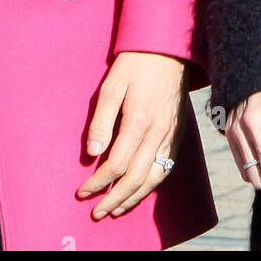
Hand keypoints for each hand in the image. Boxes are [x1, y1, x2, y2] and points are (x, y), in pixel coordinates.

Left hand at [76, 51, 187, 219]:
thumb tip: (92, 152)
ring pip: (154, 177)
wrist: (170, 47)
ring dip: (134, 197)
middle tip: (97, 212)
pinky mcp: (178, 132)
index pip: (116, 164)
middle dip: (114, 199)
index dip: (98, 182)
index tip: (83, 192)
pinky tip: (142, 189)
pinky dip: (153, 184)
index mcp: (138, 121)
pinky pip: (167, 167)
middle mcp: (157, 132)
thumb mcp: (111, 85)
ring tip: (117, 209)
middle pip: (135, 178)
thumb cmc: (136, 63)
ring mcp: (171, 134)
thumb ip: (101, 120)